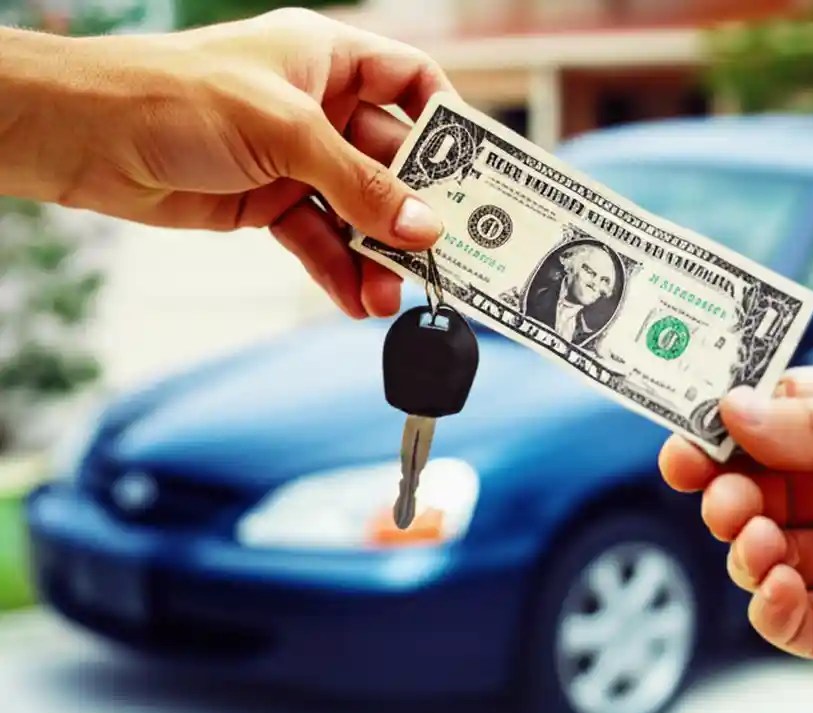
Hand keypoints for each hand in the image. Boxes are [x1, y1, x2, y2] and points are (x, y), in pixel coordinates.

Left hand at [3, 10, 450, 317]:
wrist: (86, 137)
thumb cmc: (179, 98)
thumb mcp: (287, 134)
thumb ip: (361, 185)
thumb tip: (425, 228)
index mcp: (330, 59)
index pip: (411, 82)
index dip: (446, 123)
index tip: (474, 175)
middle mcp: (321, 106)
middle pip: (392, 159)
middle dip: (416, 209)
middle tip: (446, 253)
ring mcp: (296, 158)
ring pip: (359, 209)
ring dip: (379, 253)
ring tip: (393, 295)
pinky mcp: (269, 203)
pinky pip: (320, 239)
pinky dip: (338, 271)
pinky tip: (356, 301)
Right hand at [660, 356, 812, 665]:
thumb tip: (731, 409)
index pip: (761, 421)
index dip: (717, 430)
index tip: (684, 442)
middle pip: (750, 488)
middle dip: (722, 492)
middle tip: (721, 496)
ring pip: (762, 553)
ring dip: (745, 547)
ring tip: (761, 540)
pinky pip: (797, 618)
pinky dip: (774, 608)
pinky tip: (781, 590)